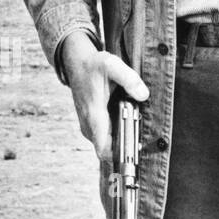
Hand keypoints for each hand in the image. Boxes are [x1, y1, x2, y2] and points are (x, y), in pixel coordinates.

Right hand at [61, 31, 147, 164]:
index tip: (134, 152)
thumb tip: (143, 95)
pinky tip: (126, 120)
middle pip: (108, 149)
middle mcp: (88, 124)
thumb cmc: (93, 65)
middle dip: (125, 147)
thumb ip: (130, 79)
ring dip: (121, 140)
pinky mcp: (90, 123)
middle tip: (140, 136)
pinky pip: (104, 137)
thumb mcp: (112, 65)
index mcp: (94, 114)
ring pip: (106, 144)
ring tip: (134, 125)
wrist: (76, 63)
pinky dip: (116, 133)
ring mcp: (88, 125)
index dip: (119, 156)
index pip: (102, 149)